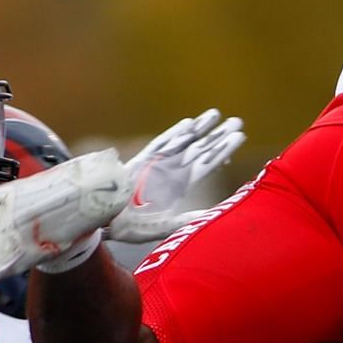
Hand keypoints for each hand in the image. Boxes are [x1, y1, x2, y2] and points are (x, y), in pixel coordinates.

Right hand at [108, 109, 247, 243]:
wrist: (102, 221)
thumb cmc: (130, 227)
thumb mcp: (162, 226)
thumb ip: (185, 220)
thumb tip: (210, 216)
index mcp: (180, 185)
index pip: (208, 164)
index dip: (224, 151)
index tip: (240, 137)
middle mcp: (172, 171)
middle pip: (200, 150)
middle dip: (218, 136)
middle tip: (237, 121)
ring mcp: (157, 163)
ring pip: (183, 142)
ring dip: (199, 129)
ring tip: (216, 114)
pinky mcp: (141, 160)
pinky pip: (160, 144)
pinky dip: (174, 134)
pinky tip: (189, 124)